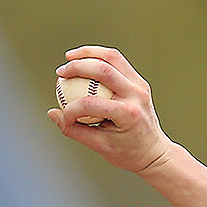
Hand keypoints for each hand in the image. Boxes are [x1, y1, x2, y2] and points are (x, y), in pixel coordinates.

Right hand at [50, 46, 172, 173]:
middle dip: (78, 67)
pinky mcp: (139, 81)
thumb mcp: (100, 146)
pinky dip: (99, 57)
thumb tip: (52, 113)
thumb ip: (75, 130)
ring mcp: (140, 86)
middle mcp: (137, 96)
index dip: (72, 109)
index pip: (93, 104)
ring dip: (88, 53)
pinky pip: (117, 62)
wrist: (154, 152)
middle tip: (60, 72)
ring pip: (112, 58)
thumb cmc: (127, 153)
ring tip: (69, 57)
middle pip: (104, 70)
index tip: (64, 116)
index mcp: (129, 114)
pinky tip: (82, 60)